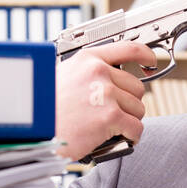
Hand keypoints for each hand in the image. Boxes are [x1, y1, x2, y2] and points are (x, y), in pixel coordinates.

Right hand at [54, 41, 156, 160]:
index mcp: (88, 59)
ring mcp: (106, 93)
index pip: (128, 49)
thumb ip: (88, 74)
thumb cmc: (45, 108)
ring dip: (129, 120)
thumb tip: (111, 82)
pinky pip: (136, 128)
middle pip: (137, 87)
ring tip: (111, 127)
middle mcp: (99, 72)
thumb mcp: (65, 76)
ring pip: (138, 109)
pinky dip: (132, 136)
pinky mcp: (110, 116)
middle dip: (129, 102)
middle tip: (114, 114)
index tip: (151, 61)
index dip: (145, 55)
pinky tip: (122, 138)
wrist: (35, 127)